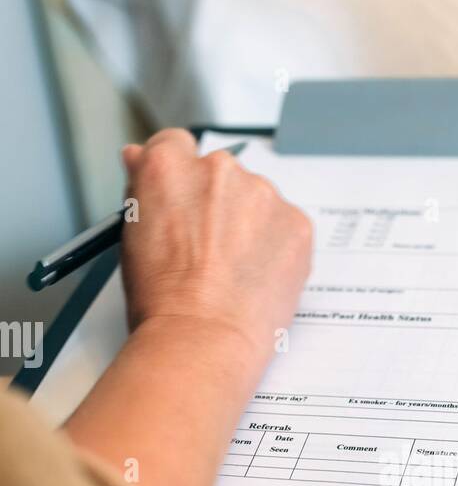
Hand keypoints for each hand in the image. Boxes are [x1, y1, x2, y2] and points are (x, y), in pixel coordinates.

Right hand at [120, 129, 311, 368]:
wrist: (202, 341)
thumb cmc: (161, 301)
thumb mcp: (132, 238)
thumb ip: (143, 191)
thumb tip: (139, 158)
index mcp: (167, 167)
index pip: (174, 145)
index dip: (179, 177)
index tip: (183, 200)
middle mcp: (217, 170)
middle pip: (220, 173)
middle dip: (217, 204)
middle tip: (209, 251)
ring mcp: (262, 194)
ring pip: (257, 200)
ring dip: (250, 225)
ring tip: (234, 273)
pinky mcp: (296, 222)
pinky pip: (286, 225)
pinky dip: (278, 247)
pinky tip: (258, 279)